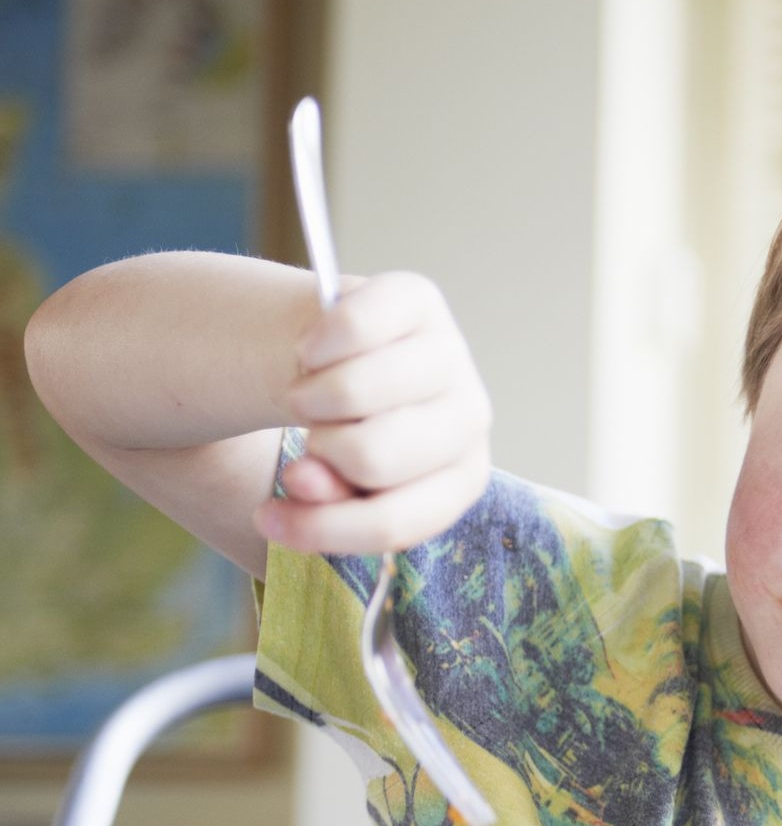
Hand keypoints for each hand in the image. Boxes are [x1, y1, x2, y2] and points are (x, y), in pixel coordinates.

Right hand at [255, 272, 492, 554]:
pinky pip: (350, 326)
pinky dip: (313, 345)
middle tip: (317, 432)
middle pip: (369, 456)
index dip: (320, 528)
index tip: (265, 517)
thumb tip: (302, 480)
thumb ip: (324, 503)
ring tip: (315, 396)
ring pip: (352, 392)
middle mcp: (471, 418)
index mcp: (461, 480)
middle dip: (320, 449)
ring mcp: (452, 354)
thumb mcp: (338, 480)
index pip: (392, 523)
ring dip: (308, 398)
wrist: (348, 356)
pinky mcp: (420, 297)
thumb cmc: (348, 430)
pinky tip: (317, 353)